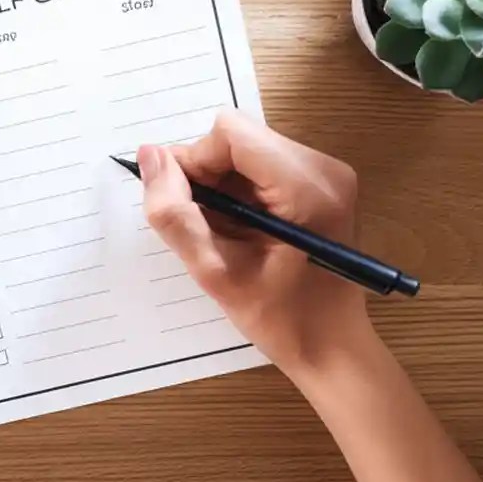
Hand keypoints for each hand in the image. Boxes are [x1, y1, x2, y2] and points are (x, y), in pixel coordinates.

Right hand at [139, 110, 366, 374]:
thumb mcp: (216, 273)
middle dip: (208, 174)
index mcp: (307, 187)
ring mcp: (327, 173)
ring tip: (224, 232)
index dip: (195, 162)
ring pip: (247, 148)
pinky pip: (263, 163)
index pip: (231, 133)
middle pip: (239, 138)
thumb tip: (149, 157)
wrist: (333, 347)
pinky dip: (240, 189)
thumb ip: (176, 214)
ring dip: (222, 184)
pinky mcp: (323, 182)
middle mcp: (324, 168)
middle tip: (202, 224)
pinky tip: (242, 228)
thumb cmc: (282, 320)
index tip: (186, 205)